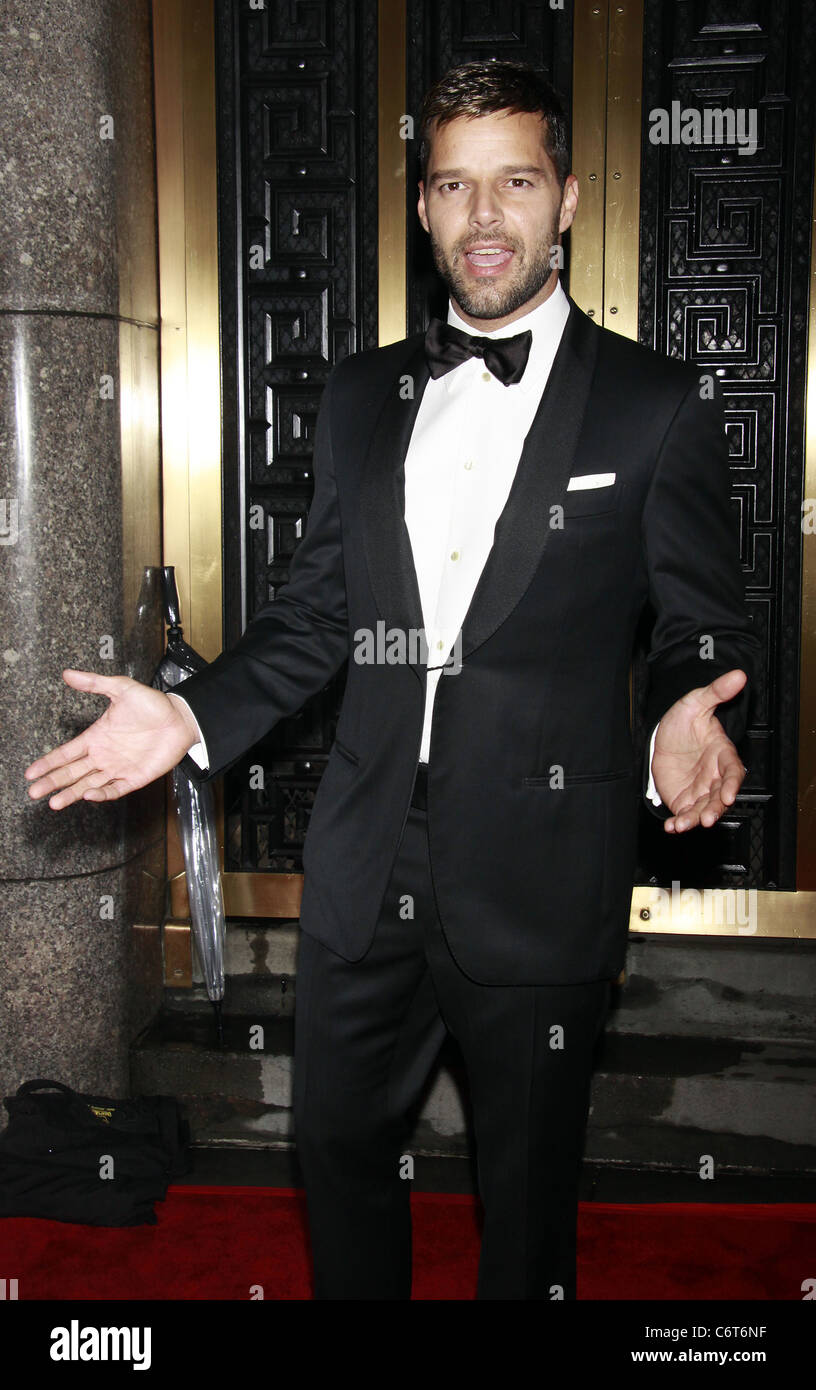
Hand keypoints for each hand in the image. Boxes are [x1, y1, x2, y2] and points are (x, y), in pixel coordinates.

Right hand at [24, 670, 199, 809]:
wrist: (180, 717)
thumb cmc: (152, 703)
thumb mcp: (120, 688)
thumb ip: (94, 683)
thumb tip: (68, 674)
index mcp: (96, 737)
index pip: (66, 753)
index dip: (48, 763)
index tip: (31, 772)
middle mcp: (103, 755)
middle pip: (72, 773)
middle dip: (52, 782)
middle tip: (33, 792)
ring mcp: (118, 768)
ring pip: (88, 785)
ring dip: (71, 793)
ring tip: (54, 802)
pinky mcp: (135, 777)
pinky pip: (115, 789)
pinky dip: (102, 794)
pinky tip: (88, 795)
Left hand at [652, 668, 747, 833]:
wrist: (661, 734)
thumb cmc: (684, 720)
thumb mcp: (696, 701)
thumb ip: (716, 692)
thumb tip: (738, 675)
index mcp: (722, 754)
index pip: (732, 772)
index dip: (731, 784)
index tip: (728, 795)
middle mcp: (714, 776)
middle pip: (719, 797)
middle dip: (715, 809)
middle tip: (708, 818)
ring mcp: (700, 790)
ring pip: (703, 809)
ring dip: (696, 819)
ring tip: (684, 825)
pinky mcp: (684, 799)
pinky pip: (685, 814)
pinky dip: (680, 822)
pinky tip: (672, 827)